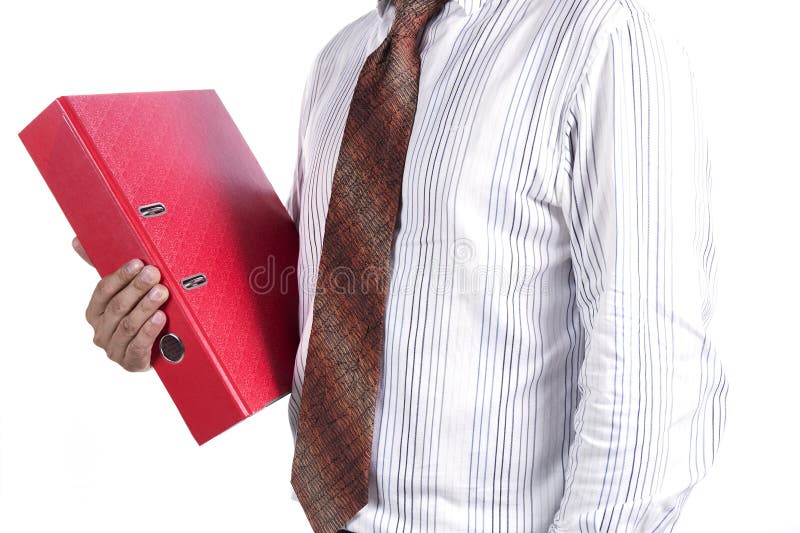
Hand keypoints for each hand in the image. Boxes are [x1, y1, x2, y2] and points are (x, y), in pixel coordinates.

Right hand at [73, 236, 169, 370]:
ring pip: (128, 325)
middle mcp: (101, 331)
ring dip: (145, 306)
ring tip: (161, 292)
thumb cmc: (137, 317)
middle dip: (137, 288)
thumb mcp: (124, 293)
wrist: (157, 352)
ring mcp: (114, 349)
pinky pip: (138, 346)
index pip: (103, 291)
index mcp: (95, 312)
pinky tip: (160, 318)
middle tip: (154, 274)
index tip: (138, 262)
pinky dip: (149, 330)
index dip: (120, 276)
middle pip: (118, 306)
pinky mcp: (131, 363)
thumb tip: (77, 241)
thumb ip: (104, 269)